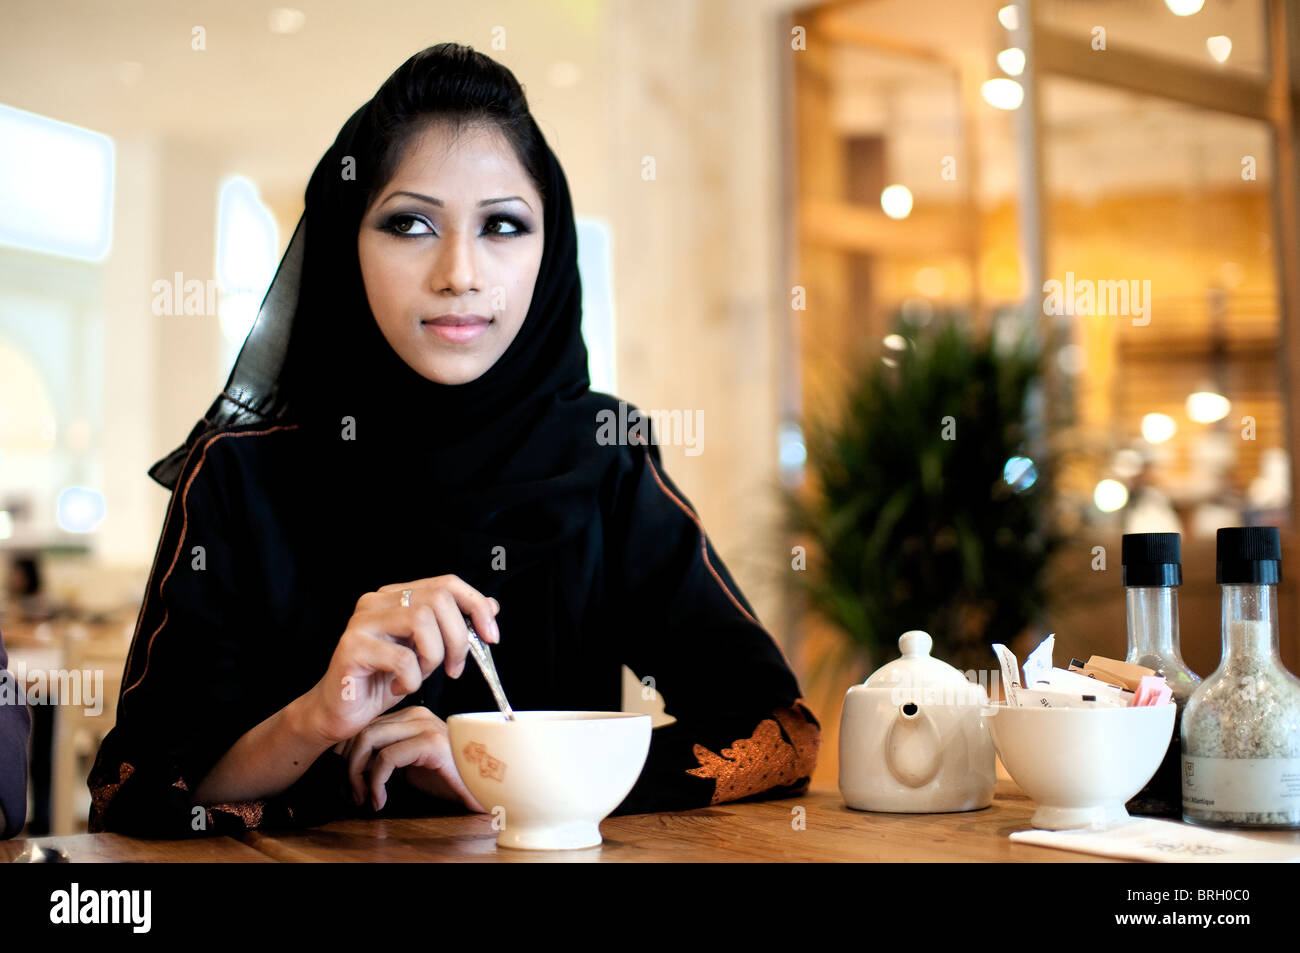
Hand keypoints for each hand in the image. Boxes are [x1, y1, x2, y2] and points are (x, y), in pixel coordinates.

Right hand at [302, 574, 499, 744]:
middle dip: (457, 639)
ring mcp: (362, 622)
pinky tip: (398, 687)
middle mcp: (376, 601)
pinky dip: (411, 679)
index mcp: (395, 596)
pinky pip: (402, 658)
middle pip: (438, 600)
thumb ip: (452, 627)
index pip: (446, 583)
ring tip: (420, 675)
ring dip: (432, 656)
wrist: (341, 712)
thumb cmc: (383, 681)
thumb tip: (491, 606)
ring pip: (421, 621)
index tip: (492, 636)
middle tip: (453, 668)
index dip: (476, 606)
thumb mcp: (427, 652)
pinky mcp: (352, 648)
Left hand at [332, 705, 484, 812]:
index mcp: (412, 716)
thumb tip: (351, 763)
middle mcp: (418, 715)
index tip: (350, 782)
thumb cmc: (449, 779)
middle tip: (354, 793)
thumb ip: (386, 757)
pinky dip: (375, 783)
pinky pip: (387, 758)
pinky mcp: (430, 743)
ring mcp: (426, 726)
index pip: (367, 725)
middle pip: (364, 730)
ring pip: (369, 740)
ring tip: (364, 797)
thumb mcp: (410, 765)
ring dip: (358, 774)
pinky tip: (380, 799)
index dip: (349, 754)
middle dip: (350, 764)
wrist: (485, 788)